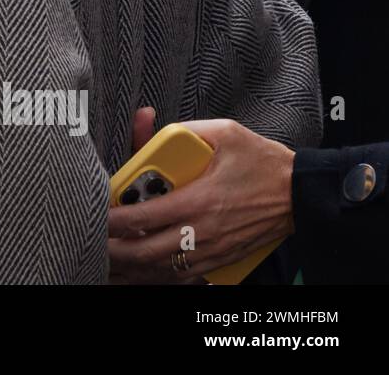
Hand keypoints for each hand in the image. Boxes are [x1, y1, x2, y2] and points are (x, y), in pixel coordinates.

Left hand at [108, 112, 294, 283]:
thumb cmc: (263, 161)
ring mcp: (213, 251)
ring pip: (162, 270)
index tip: (96, 216)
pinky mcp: (222, 261)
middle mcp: (203, 231)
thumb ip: (182, 128)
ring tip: (109, 260)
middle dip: (114, 250)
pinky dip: (158, 275)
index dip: (113, 221)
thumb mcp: (225, 132)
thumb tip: (147, 120)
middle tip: (93, 241)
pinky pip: (183, 276)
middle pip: (146, 252)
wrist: (301, 193)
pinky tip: (142, 269)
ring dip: (133, 267)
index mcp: (199, 200)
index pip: (143, 217)